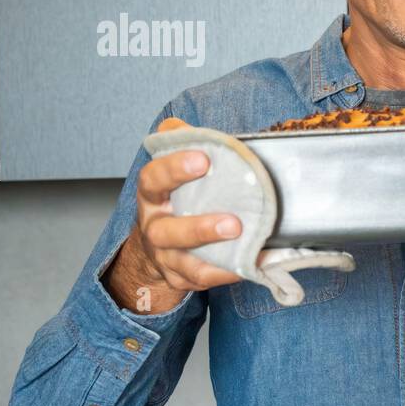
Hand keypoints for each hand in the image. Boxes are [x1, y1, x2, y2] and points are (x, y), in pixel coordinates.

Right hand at [105, 117, 243, 312]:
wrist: (155, 248)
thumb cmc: (175, 200)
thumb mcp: (173, 170)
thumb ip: (179, 144)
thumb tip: (179, 126)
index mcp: (153, 196)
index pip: (153, 179)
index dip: (174, 169)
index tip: (203, 159)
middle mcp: (155, 228)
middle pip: (166, 231)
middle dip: (199, 228)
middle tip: (232, 222)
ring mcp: (166, 257)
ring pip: (184, 261)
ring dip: (217, 258)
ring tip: (244, 248)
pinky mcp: (182, 278)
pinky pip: (203, 279)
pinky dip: (227, 274)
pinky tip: (252, 264)